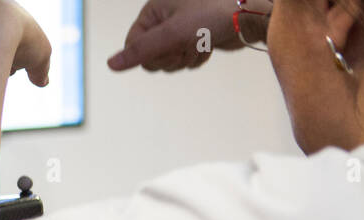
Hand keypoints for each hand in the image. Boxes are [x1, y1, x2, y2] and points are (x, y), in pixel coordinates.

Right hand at [107, 0, 247, 72]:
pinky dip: (196, 57)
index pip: (133, 45)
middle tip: (187, 44)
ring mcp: (181, 28)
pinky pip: (184, 60)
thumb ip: (140, 51)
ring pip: (168, 61)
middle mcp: (165, 17)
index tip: (169, 46)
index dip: (149, 54)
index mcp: (154, 10)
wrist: (253, 13)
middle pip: (150, 56)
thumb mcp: (173, 33)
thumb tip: (111, 65)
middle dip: (170, 56)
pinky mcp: (196, 38)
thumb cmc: (215, 12)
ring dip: (184, 58)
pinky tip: (209, 45)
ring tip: (201, 43)